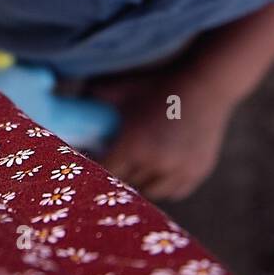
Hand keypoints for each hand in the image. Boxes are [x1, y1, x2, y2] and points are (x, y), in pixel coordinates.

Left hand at [87, 67, 234, 200]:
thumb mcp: (122, 87)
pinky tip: (160, 167)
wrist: (207, 84)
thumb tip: (66, 111)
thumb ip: (92, 100)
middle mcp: (155, 164)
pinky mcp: (196, 173)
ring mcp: (179, 171)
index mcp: (132, 145)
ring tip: (138, 165)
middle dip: (118, 173)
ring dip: (141, 181)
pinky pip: (172, 190)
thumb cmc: (160, 83)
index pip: (103, 173)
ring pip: (149, 192)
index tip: (92, 162)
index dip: (94, 169)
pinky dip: (164, 183)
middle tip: (114, 161)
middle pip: (125, 184)